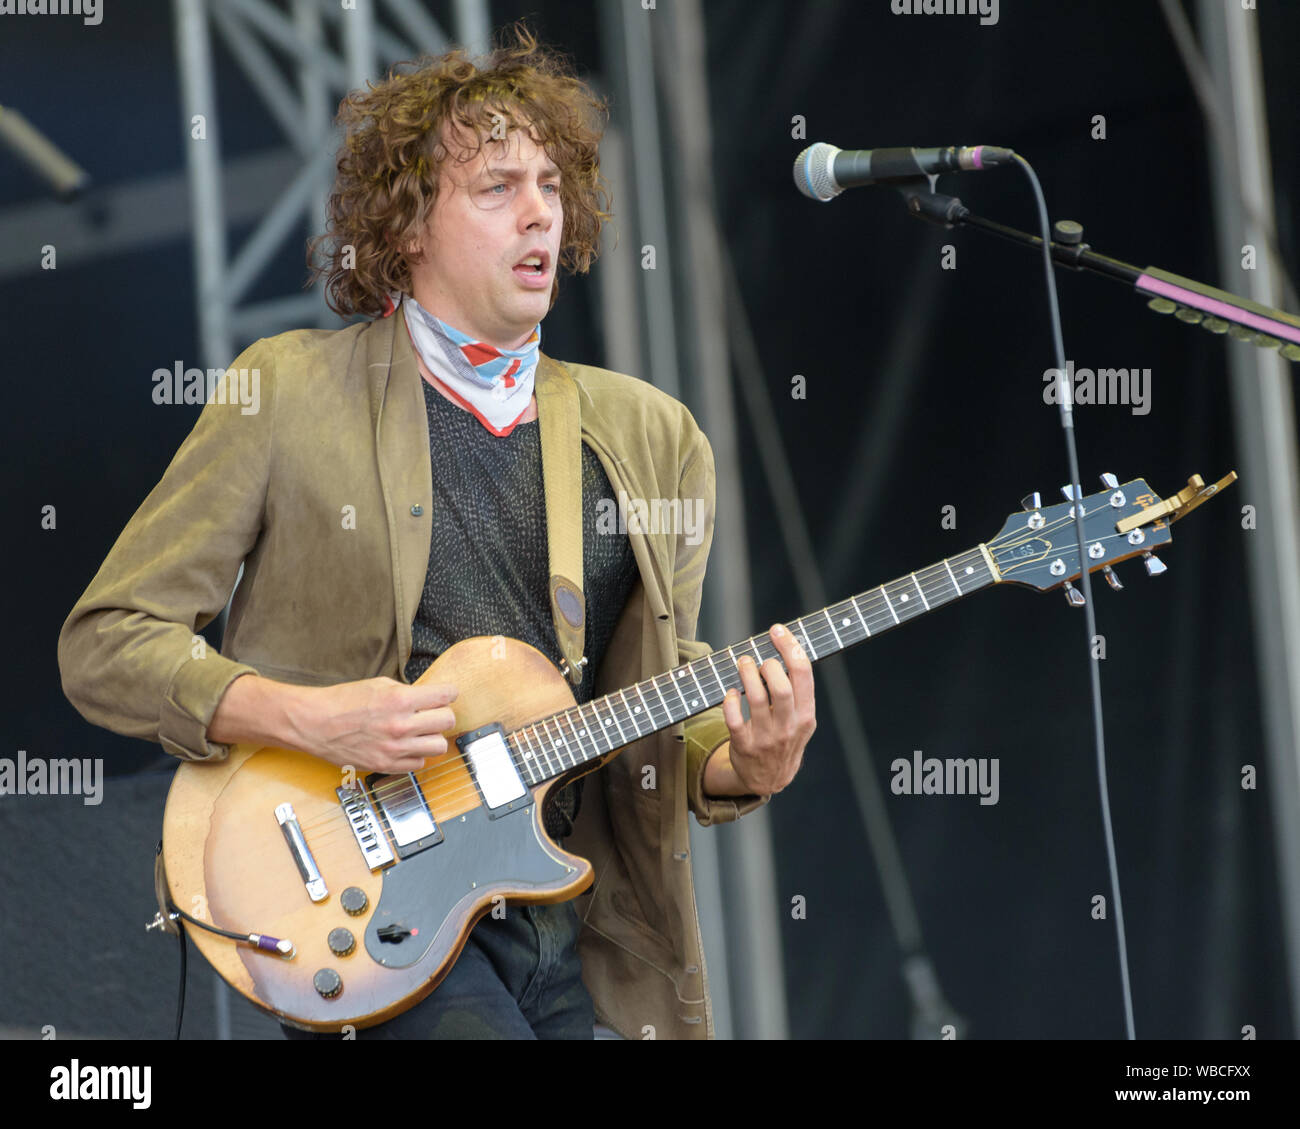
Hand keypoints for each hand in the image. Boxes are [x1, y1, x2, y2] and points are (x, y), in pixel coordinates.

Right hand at [287, 676, 457, 773]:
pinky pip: (419, 764)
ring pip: (439, 746)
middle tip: (432, 713)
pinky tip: (405, 746)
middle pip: (448, 721)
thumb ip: (407, 692)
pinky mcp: (386, 765)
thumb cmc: (342, 701)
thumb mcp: (379, 685)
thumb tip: (428, 697)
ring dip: (432, 737)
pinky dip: (416, 755)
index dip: (448, 693)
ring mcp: (394, 749)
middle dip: (442, 714)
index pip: (446, 695)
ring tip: (420, 732)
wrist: (314, 723)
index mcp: (400, 700)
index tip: (445, 695)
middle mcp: (400, 726)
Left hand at [719, 624, 815, 794]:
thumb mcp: (801, 720)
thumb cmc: (785, 739)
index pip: (803, 674)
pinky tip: (731, 693)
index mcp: (806, 716)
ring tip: (742, 663)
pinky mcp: (743, 746)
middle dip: (768, 664)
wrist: (769, 779)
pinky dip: (730, 700)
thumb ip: (798, 691)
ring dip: (746, 674)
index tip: (777, 630)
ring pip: (755, 699)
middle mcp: (788, 726)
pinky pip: (733, 719)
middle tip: (759, 659)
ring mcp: (765, 738)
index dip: (790, 646)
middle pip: (781, 687)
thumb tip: (786, 648)